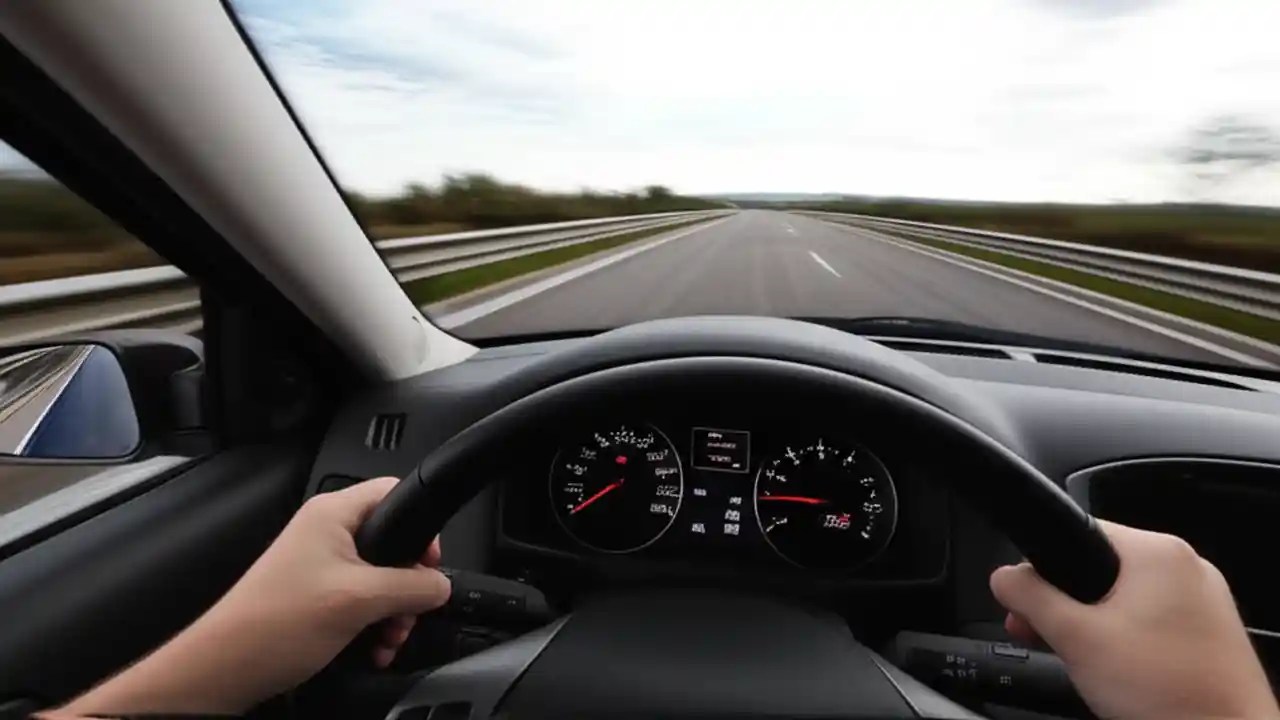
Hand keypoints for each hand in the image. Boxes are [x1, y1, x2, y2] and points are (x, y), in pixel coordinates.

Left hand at [61, 477, 450, 715]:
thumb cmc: (276, 623)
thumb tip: (441, 585)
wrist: (225, 668)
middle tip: (409, 611)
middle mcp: (326, 533)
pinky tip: (375, 648)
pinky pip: (362, 600)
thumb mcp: (360, 600)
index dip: (420, 527)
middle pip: (393, 544)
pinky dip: (375, 623)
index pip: (394, 492)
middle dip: (409, 585)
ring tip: (390, 638)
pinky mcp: (317, 594)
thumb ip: (412, 587)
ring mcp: (320, 564)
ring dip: (394, 611)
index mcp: (333, 515)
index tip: (429, 563)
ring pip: (381, 578)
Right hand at [991, 520, 1277, 719]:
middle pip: (1101, 569)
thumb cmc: (1166, 693)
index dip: (1041, 568)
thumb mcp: (1076, 639)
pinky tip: (1112, 670)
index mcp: (1158, 553)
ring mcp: (1203, 603)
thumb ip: (1031, 599)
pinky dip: (1124, 639)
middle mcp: (1187, 568)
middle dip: (1062, 604)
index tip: (1024, 602)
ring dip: (1090, 624)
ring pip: (1125, 599)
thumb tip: (1004, 577)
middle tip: (1040, 635)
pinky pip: (1151, 622)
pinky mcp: (1208, 635)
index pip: (1080, 533)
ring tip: (1078, 660)